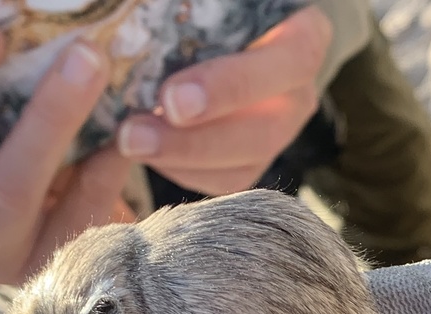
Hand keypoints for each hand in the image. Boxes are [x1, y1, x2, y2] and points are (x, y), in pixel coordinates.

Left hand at [116, 5, 331, 194]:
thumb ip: (192, 13)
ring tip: (128, 143)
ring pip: (244, 163)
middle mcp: (297, 92)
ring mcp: (278, 131)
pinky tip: (144, 152)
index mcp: (302, 39)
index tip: (172, 98)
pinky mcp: (251, 160)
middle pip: (265, 130)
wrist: (205, 38)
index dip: (232, 86)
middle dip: (196, 140)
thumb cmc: (205, 12)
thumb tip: (135, 15)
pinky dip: (180, 171)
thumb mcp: (208, 8)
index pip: (291, 62)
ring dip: (181, 159)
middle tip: (135, 134)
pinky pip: (223, 180)